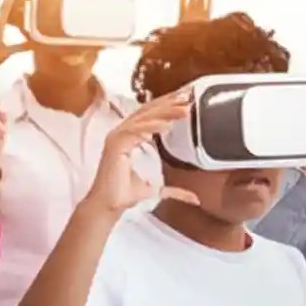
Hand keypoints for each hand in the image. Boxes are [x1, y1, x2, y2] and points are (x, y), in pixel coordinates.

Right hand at [85, 91, 198, 213]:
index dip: (166, 106)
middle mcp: (121, 134)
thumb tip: (195, 199)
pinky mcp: (115, 145)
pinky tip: (167, 126)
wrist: (109, 207)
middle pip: (147, 112)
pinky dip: (151, 127)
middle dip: (168, 103)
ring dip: (164, 112)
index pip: (148, 116)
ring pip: (143, 118)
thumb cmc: (125, 195)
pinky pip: (135, 131)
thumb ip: (175, 191)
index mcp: (128, 138)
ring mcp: (116, 138)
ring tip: (183, 110)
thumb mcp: (157, 190)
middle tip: (187, 97)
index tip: (185, 101)